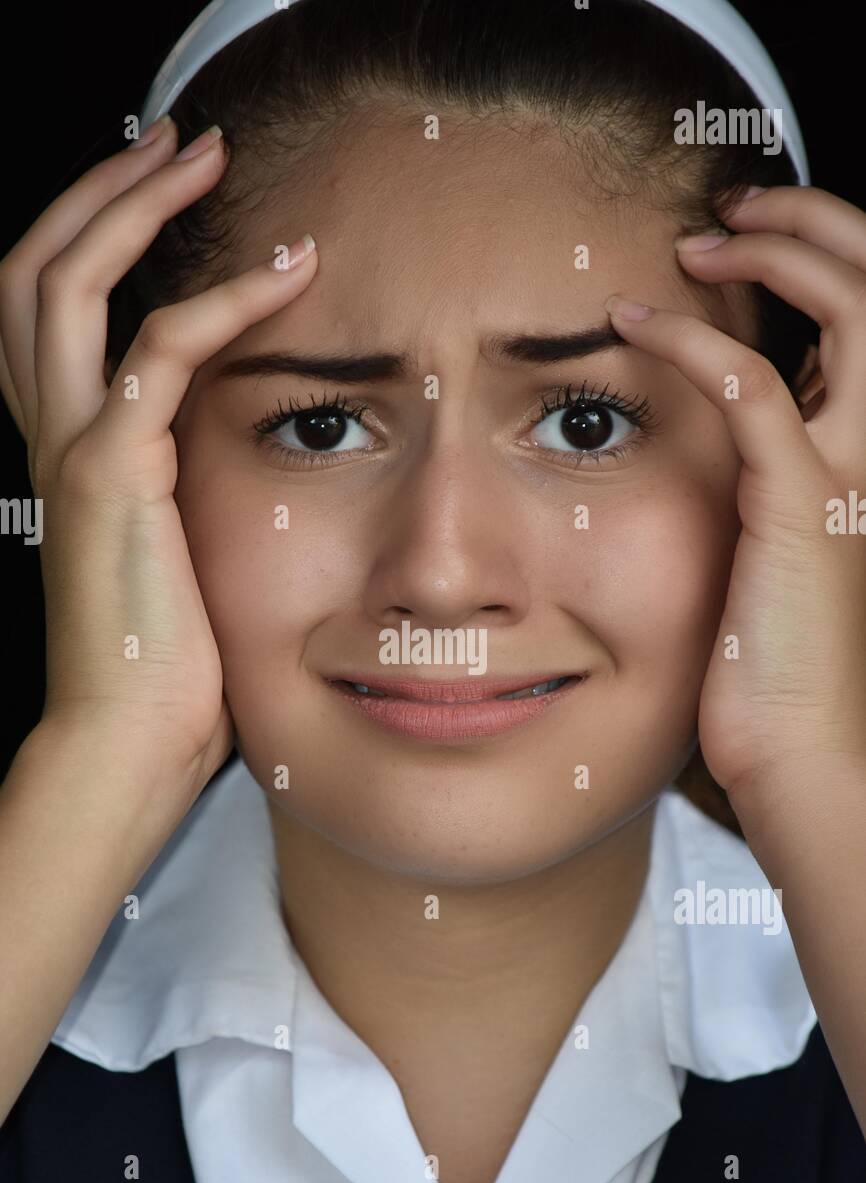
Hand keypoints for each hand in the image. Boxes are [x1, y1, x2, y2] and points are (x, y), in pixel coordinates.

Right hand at [0, 117, 318, 785]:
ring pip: (67, 282)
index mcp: (66, 448)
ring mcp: (71, 450)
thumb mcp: (176, 548)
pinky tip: (285, 272)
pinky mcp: (112, 474)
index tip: (166, 194)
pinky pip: (158, 352)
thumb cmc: (165, 662)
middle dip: (100, 192)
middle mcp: (49, 435)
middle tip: (177, 142)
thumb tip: (247, 446)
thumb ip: (187, 483)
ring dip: (134, 206)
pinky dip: (221, 301)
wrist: (128, 737)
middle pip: (34, 269)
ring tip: (205, 158)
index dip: (95, 237)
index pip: (50, 311)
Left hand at [604, 185, 865, 806]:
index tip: (744, 236)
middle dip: (814, 219)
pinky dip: (693, 341)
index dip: (825, 250)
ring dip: (777, 251)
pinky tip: (635, 323)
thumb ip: (766, 475)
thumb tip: (715, 431)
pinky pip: (754, 389)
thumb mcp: (777, 546)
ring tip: (698, 238)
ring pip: (852, 310)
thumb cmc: (776, 661)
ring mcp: (855, 471)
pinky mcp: (802, 505)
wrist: (804, 749)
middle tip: (728, 206)